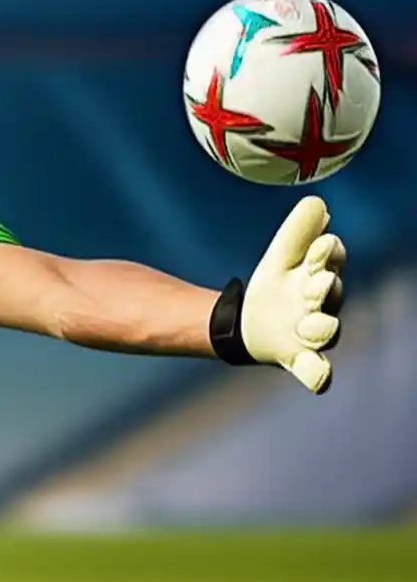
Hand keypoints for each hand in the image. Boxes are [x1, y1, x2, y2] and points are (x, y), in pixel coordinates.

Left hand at [210, 196, 344, 393]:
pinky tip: (320, 379)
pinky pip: (315, 371)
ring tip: (308, 325)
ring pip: (326, 331)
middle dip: (323, 288)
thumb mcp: (282, 256)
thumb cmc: (278, 285)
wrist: (251, 323)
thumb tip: (315, 202)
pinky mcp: (298, 359)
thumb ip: (297, 231)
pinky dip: (318, 375)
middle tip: (313, 284)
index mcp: (320, 272)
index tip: (320, 246)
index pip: (330, 258)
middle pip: (330, 294)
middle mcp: (323, 304)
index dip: (326, 252)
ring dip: (321, 327)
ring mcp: (312, 333)